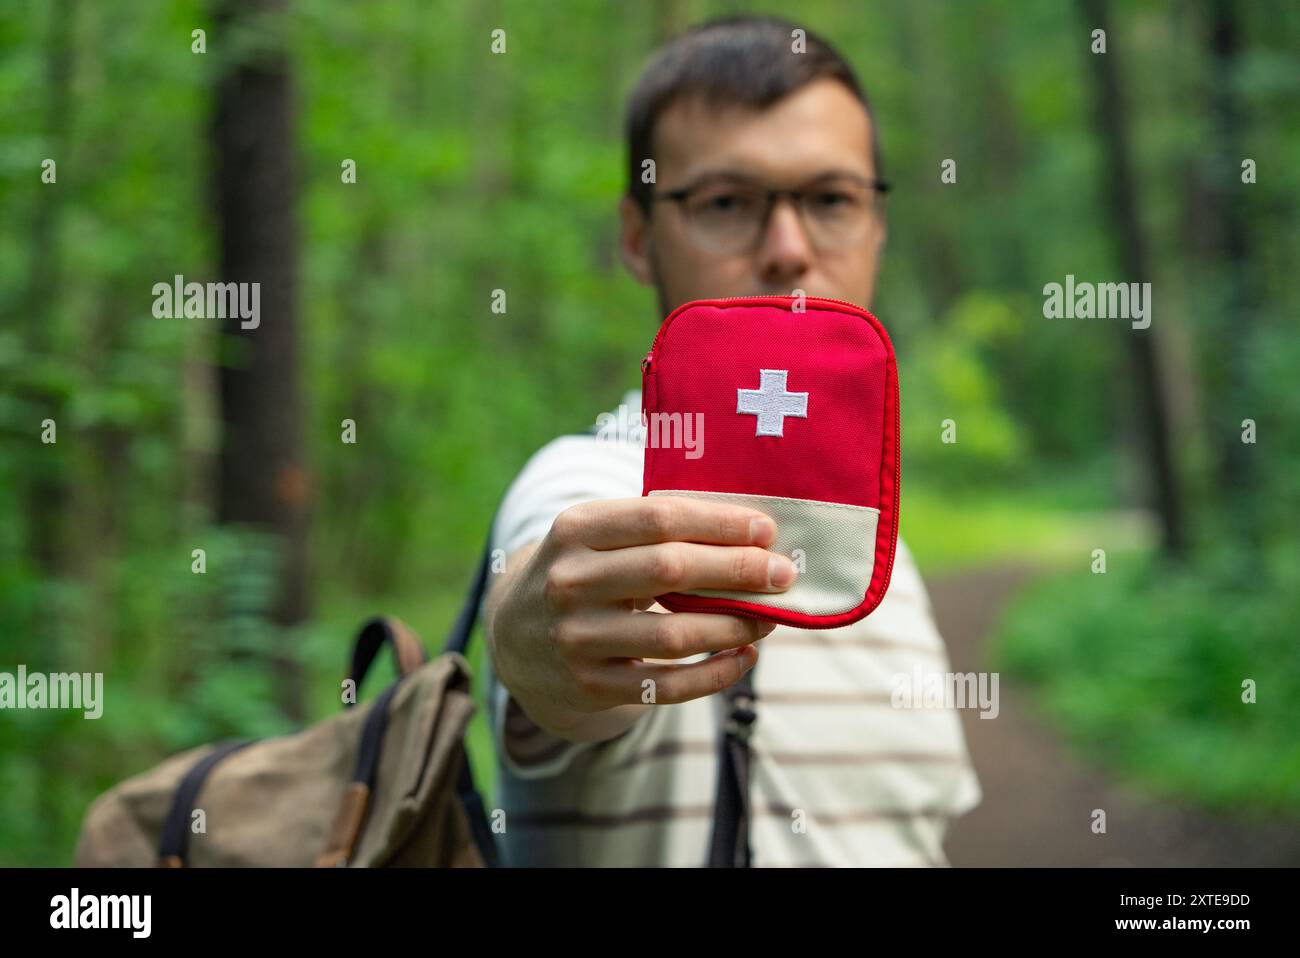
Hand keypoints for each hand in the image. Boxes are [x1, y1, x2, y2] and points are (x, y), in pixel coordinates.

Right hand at [485, 496, 796, 740]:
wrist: (516, 637)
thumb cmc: (583, 572)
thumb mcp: (595, 537)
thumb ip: (653, 527)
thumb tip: (751, 532)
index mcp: (575, 530)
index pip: (659, 518)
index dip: (720, 522)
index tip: (766, 529)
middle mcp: (569, 582)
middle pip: (671, 570)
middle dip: (738, 570)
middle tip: (783, 573)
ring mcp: (577, 638)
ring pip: (675, 634)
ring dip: (734, 625)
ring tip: (768, 616)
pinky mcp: (591, 685)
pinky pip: (669, 685)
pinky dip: (716, 673)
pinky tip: (744, 656)